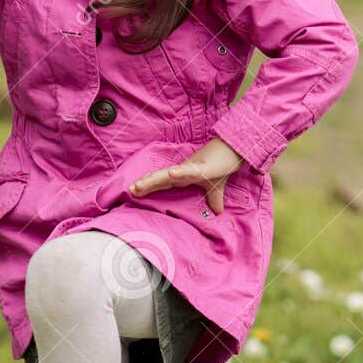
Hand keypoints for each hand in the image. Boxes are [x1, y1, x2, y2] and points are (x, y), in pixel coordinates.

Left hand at [127, 138, 245, 214]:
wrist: (233, 151)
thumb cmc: (221, 166)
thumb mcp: (215, 188)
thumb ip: (213, 199)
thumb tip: (218, 212)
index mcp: (183, 176)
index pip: (162, 182)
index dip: (148, 186)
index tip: (133, 191)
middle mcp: (182, 171)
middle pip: (160, 179)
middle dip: (145, 184)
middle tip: (129, 190)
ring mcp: (190, 169)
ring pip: (168, 175)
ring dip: (154, 180)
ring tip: (139, 185)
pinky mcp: (201, 168)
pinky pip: (188, 171)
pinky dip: (178, 172)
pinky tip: (169, 174)